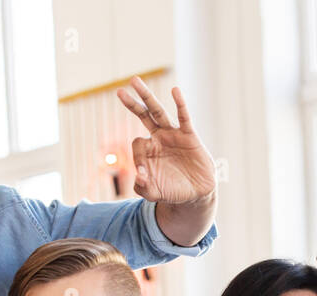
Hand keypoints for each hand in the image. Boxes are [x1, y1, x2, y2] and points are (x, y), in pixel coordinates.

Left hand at [116, 77, 216, 205]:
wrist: (196, 193)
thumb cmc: (172, 190)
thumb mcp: (153, 193)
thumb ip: (142, 187)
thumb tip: (138, 177)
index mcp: (149, 149)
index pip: (137, 144)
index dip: (138, 158)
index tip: (143, 175)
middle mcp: (159, 137)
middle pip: (143, 115)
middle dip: (132, 103)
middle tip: (120, 91)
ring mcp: (173, 134)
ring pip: (158, 111)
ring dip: (146, 97)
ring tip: (135, 81)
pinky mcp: (189, 136)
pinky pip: (184, 117)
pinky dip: (180, 104)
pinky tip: (175, 91)